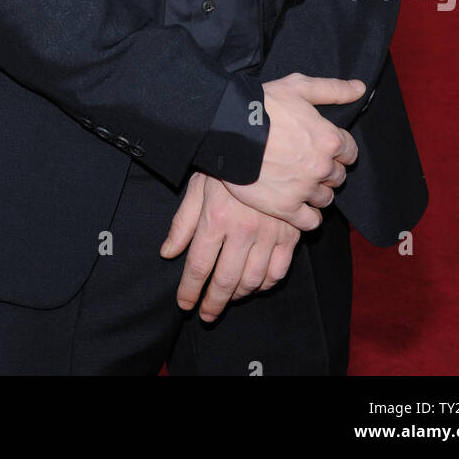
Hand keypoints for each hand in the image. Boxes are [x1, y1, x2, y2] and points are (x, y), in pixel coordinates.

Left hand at [161, 173, 300, 320]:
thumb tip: (168, 252)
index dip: (189, 290)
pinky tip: (254, 284)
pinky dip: (265, 284)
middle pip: (225, 280)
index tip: (185, 303)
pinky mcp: (290, 233)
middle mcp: (243, 229)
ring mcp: (270, 232)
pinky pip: (278, 271)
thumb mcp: (198, 187)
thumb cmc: (228, 164)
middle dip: (212, 303)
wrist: (266, 144)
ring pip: (252, 280)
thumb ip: (183, 223)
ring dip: (237, 295)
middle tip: (205, 314)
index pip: (198, 266)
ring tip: (227, 298)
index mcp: (217, 217)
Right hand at [223, 73, 364, 230]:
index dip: (338, 149)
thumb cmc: (263, 105)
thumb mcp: (298, 87)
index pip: (350, 152)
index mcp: (329, 139)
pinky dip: (307, 216)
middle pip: (337, 176)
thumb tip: (360, 87)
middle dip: (326, 170)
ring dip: (316, 192)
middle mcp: (321, 167)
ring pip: (325, 199)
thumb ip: (333, 89)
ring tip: (298, 182)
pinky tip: (297, 206)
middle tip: (306, 163)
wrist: (227, 129)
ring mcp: (304, 189)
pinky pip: (311, 222)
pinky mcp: (286, 208)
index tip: (323, 147)